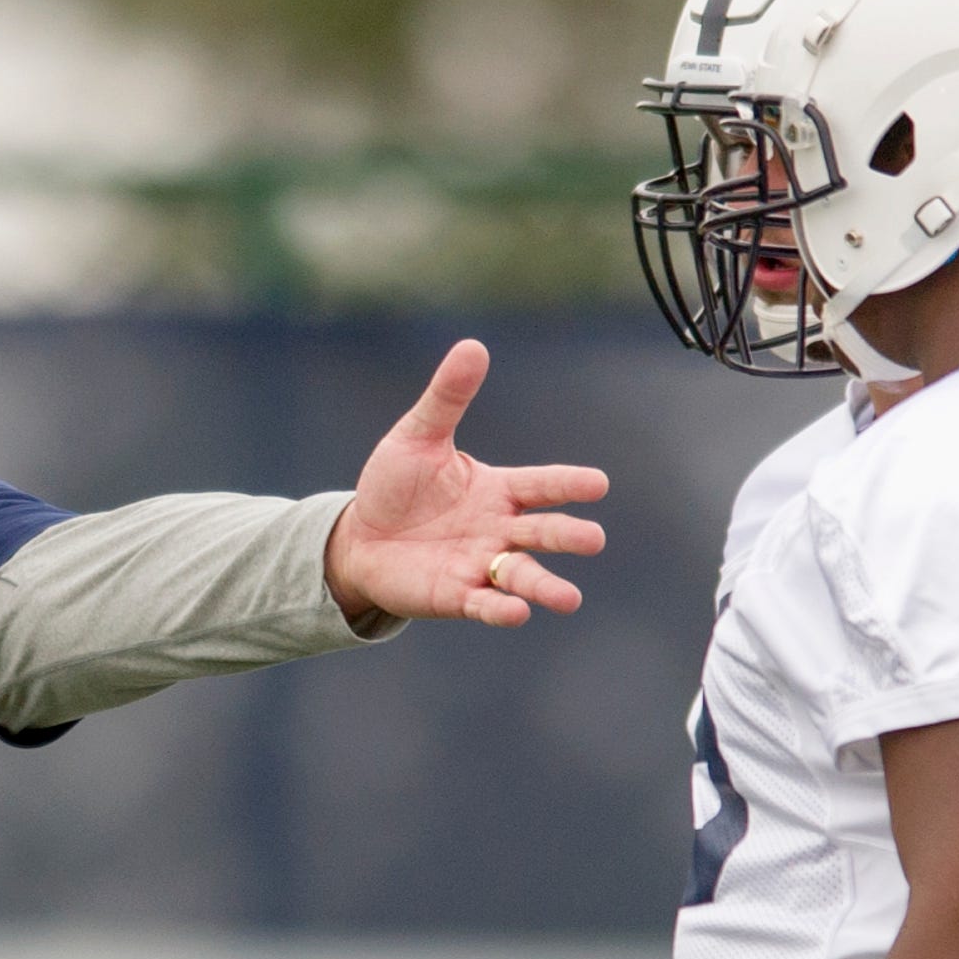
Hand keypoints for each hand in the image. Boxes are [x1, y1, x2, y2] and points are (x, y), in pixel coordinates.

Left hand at [324, 338, 609, 627]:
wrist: (359, 538)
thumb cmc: (395, 486)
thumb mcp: (418, 436)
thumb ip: (448, 398)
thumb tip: (473, 346)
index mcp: (497, 489)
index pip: (541, 485)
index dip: (568, 484)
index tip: (598, 484)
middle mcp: (498, 529)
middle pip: (541, 532)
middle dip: (566, 536)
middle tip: (592, 539)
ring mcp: (480, 565)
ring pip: (522, 576)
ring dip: (545, 586)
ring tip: (569, 598)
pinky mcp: (456, 595)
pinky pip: (484, 604)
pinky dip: (501, 609)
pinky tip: (517, 613)